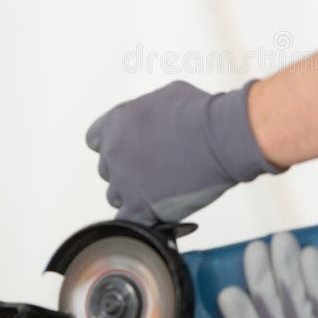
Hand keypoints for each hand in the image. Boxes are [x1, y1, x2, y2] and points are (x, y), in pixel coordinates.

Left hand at [85, 80, 281, 225]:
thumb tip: (148, 121)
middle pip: (108, 170)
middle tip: (154, 169)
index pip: (95, 140)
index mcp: (115, 123)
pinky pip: (127, 221)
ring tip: (162, 190)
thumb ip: (144, 111)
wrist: (221, 137)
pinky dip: (140, 219)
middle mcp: (114, 152)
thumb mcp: (165, 96)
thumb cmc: (201, 113)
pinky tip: (156, 213)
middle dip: (127, 170)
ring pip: (116, 196)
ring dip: (133, 195)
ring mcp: (125, 181)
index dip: (114, 146)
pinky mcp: (140, 206)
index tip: (130, 149)